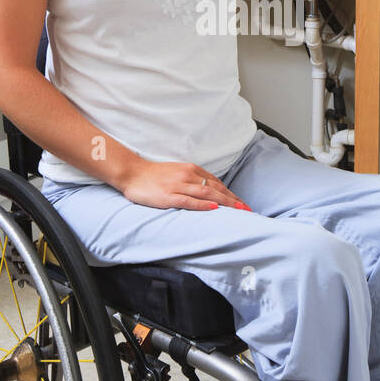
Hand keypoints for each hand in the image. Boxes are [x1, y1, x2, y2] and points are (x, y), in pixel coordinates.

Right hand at [120, 158, 251, 211]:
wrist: (132, 173)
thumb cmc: (154, 175)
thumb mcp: (177, 172)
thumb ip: (193, 180)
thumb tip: (209, 192)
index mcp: (191, 170)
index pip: (216, 183)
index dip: (231, 193)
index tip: (242, 203)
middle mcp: (188, 176)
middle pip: (215, 189)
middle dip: (233, 200)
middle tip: (247, 210)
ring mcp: (178, 186)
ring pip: (207, 194)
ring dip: (224, 202)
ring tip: (238, 210)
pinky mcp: (168, 196)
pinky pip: (189, 201)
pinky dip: (203, 205)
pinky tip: (214, 209)